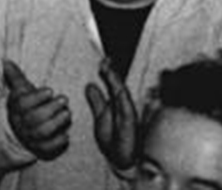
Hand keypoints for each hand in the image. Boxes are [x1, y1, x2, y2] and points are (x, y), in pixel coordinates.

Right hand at [4, 59, 71, 159]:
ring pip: (41, 132)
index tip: (50, 90)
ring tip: (68, 113)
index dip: (37, 97)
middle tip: (64, 99)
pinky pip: (47, 148)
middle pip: (33, 118)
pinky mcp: (39, 148)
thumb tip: (6, 61)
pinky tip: (66, 135)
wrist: (19, 129)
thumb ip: (15, 76)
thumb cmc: (25, 104)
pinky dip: (56, 142)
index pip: (23, 103)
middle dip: (50, 109)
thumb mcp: (20, 90)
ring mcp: (29, 136)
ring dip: (56, 123)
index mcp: (16, 107)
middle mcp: (21, 123)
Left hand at [84, 58, 137, 172]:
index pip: (112, 84)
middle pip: (118, 85)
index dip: (108, 72)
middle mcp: (124, 107)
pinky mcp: (130, 122)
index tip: (103, 61)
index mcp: (116, 104)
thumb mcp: (101, 117)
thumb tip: (90, 85)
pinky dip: (121, 95)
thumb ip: (97, 102)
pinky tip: (115, 85)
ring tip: (107, 68)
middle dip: (111, 73)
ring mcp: (128, 113)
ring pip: (122, 93)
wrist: (122, 161)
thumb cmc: (114, 141)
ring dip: (114, 80)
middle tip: (105, 60)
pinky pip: (126, 106)